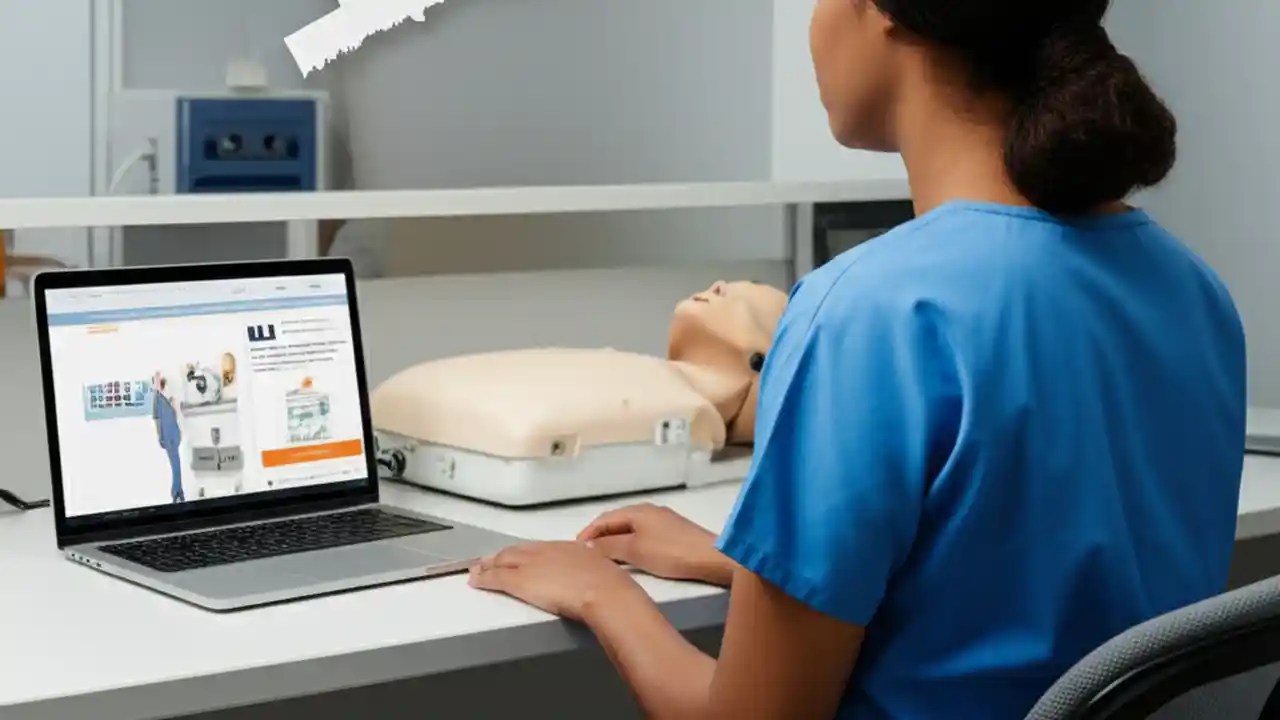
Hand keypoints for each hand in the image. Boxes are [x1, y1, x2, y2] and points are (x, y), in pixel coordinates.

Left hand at [468, 541, 646, 622]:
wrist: (602, 589)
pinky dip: (483, 579)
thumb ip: (590, 569)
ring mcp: (530, 564)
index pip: (536, 548)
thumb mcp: (601, 568)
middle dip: (501, 556)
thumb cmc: (609, 583)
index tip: (517, 556)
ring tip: (477, 569)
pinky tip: (475, 581)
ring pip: (502, 561)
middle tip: (489, 559)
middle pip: (515, 551)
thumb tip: (591, 573)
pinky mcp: (520, 581)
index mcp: (565, 546)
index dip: (523, 553)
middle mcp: (545, 551)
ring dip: (488, 565)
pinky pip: (496, 578)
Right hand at [578, 504, 734, 586]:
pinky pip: (642, 535)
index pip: (604, 518)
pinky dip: (630, 544)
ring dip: (615, 541)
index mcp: (637, 510)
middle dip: (600, 536)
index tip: (575, 549)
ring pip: (630, 529)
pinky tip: (630, 557)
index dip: (588, 533)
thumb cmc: (670, 552)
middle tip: (587, 555)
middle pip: (617, 522)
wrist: (709, 557)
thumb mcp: (634, 551)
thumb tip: (588, 545)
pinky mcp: (673, 532)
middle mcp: (648, 510)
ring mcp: (662, 520)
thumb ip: (609, 546)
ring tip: (604, 558)